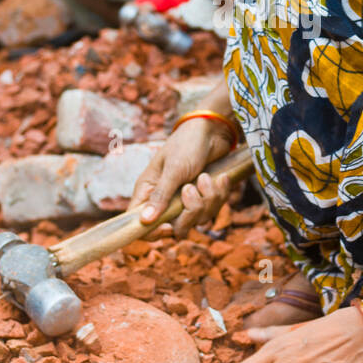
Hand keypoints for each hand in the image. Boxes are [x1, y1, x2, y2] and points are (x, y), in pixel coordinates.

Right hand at [130, 118, 232, 234]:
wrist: (213, 130)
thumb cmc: (187, 144)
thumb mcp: (173, 169)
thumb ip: (160, 195)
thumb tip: (144, 221)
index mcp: (149, 192)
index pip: (141, 224)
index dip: (154, 232)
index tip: (169, 226)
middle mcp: (166, 199)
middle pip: (176, 227)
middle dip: (190, 212)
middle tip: (191, 189)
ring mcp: (186, 199)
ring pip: (199, 219)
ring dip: (208, 199)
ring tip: (206, 177)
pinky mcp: (204, 196)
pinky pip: (214, 208)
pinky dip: (220, 193)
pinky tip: (221, 178)